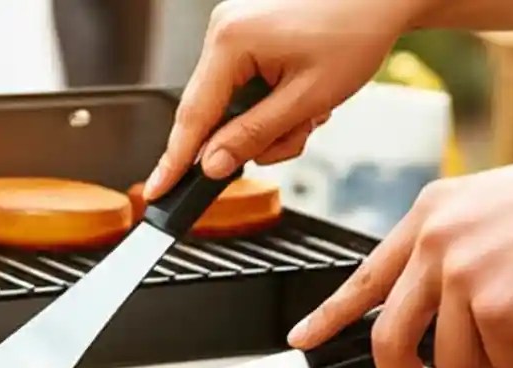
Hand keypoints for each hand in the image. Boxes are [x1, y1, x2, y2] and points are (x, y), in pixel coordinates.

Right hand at [143, 0, 429, 200]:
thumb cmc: (356, 32)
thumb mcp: (307, 100)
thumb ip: (252, 137)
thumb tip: (211, 166)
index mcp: (230, 41)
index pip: (193, 116)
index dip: (175, 161)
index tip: (157, 191)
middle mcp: (222, 30)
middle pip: (212, 113)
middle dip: (251, 139)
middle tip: (291, 138)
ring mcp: (233, 30)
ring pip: (231, 106)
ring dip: (269, 124)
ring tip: (312, 113)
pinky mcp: (247, 35)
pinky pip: (243, 88)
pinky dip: (271, 105)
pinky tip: (303, 99)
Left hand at [287, 154, 512, 367]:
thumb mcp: (496, 206)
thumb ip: (453, 246)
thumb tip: (433, 300)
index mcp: (431, 213)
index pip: (364, 276)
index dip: (329, 316)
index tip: (302, 341)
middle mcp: (435, 240)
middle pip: (388, 337)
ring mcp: (461, 273)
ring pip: (451, 361)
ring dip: (495, 359)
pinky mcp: (495, 307)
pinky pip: (499, 365)